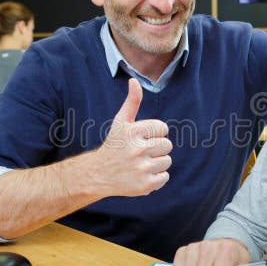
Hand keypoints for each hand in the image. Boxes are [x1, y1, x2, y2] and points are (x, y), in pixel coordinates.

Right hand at [93, 78, 171, 196]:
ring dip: (157, 163)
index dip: (154, 134)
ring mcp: (142, 168)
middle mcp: (138, 150)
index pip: (163, 129)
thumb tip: (134, 81)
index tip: (140, 139)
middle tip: (140, 153)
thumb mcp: (121, 122)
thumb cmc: (114, 145)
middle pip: (167, 145)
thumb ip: (132, 101)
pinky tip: (141, 174)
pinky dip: (156, 177)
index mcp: (134, 132)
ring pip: (167, 161)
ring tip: (140, 163)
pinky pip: (165, 177)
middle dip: (156, 148)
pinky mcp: (145, 185)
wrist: (98, 174)